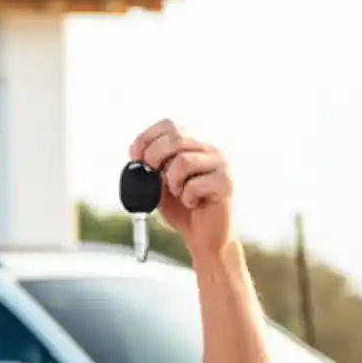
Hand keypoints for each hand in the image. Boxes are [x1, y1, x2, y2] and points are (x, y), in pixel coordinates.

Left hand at [129, 119, 233, 257]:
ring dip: (172, 182)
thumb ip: (149, 166)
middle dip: (153, 158)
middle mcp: (208, 149)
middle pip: (175, 138)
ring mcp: (220, 164)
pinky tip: (193, 204)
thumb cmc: (181, 209)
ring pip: (184, 161)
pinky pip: (196, 184)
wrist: (203, 238)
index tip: (135, 158)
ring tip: (178, 193)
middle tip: (152, 178)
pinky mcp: (226, 183)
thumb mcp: (157, 184)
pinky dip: (186, 198)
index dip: (147, 138)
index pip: (170, 125)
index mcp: (192, 144)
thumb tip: (134, 151)